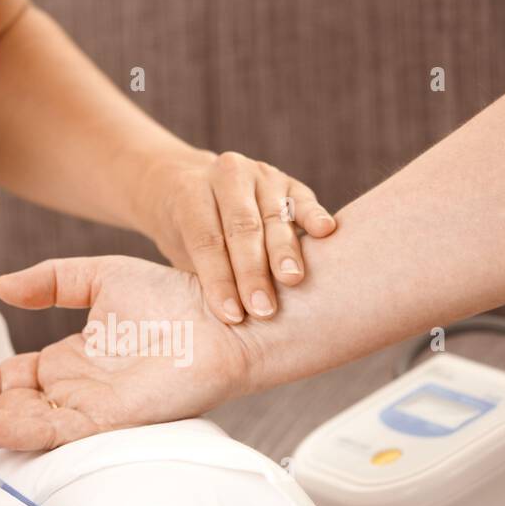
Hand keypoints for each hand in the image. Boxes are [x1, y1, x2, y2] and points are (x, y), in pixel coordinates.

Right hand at [0, 256, 256, 450]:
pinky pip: (43, 432)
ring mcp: (85, 411)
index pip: (1, 381)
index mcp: (67, 364)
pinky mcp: (103, 422)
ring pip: (12, 426)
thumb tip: (2, 285)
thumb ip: (51, 282)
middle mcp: (71, 393)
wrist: (224, 313)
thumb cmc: (177, 297)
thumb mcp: (100, 277)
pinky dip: (2, 432)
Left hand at [132, 149, 335, 323]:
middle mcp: (226, 176)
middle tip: (264, 310)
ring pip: (274, 215)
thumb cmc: (187, 236)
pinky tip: (325, 232)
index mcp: (190, 193)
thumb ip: (195, 277)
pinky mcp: (290, 183)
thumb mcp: (179, 251)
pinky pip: (304, 201)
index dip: (219, 279)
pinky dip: (314, 216)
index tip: (232, 316)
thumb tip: (209, 329)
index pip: (206, 240)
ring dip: (285, 251)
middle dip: (253, 271)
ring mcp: (261, 176)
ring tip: (293, 281)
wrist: (195, 187)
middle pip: (241, 227)